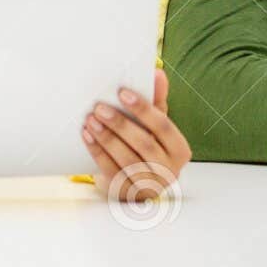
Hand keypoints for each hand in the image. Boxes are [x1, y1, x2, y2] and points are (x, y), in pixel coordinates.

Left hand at [81, 69, 191, 201]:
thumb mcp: (156, 126)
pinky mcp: (128, 193)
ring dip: (106, 138)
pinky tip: (87, 136)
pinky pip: (111, 171)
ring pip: (126, 159)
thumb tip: (157, 73)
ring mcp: (149, 185)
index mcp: (180, 150)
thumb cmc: (148, 146)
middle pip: (144, 144)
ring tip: (90, 120)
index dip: (143, 109)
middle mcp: (169, 171)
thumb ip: (157, 100)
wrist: (138, 182)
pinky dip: (98, 152)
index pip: (163, 126)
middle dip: (120, 124)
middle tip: (99, 107)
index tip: (122, 92)